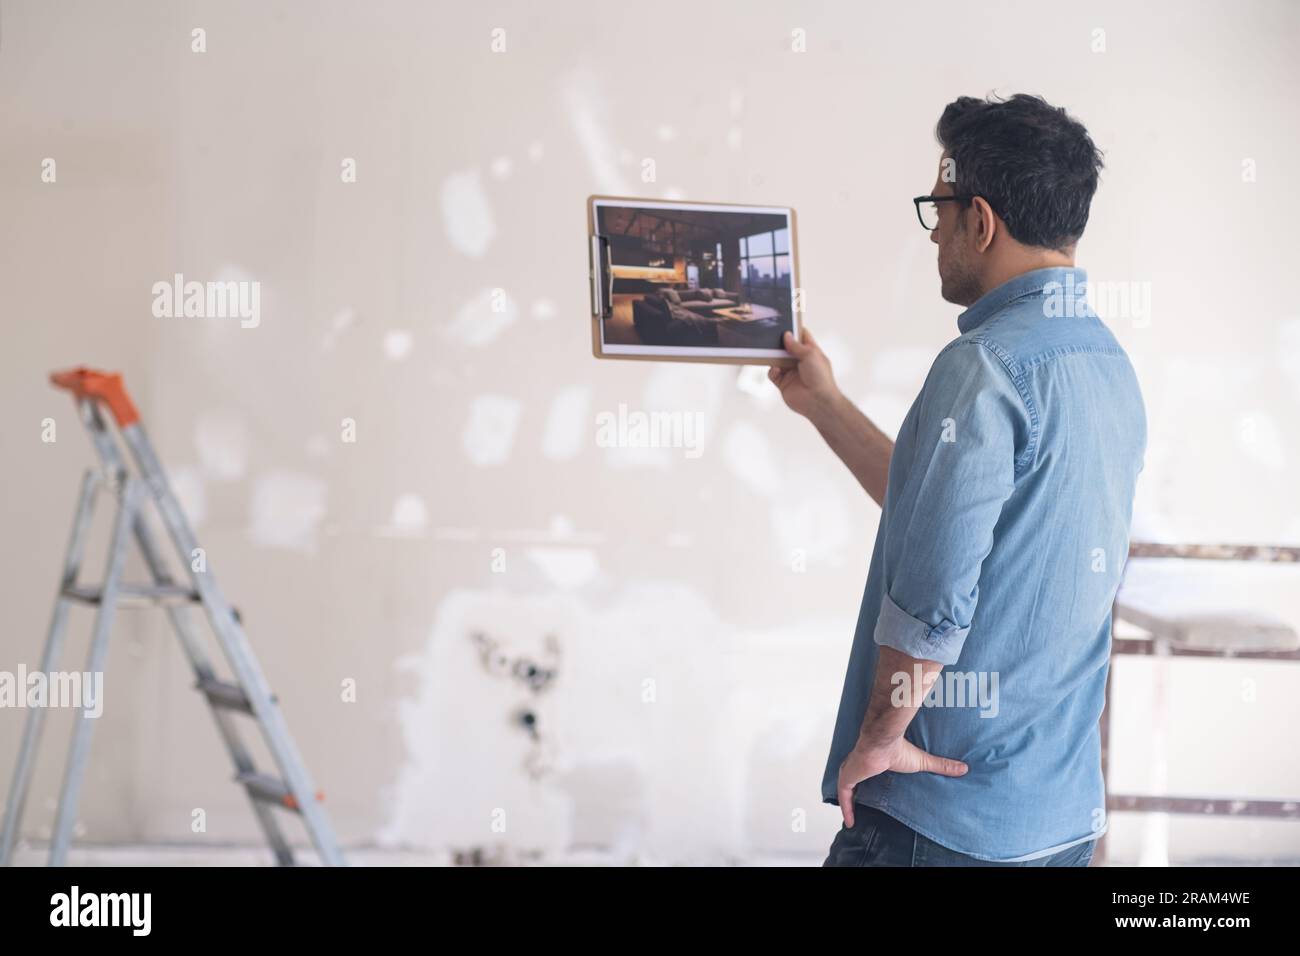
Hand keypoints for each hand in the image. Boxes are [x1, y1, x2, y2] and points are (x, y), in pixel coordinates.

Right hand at [768, 326, 839, 421]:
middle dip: (779, 343)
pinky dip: (772, 371)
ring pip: (777, 360)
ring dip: (773, 357)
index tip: (785, 322)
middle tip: (772, 336)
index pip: (802, 337)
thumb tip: (786, 336)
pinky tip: (776, 370)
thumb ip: (796, 345)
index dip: (794, 329)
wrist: (817, 401)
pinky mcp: (784, 383)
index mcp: (811, 352)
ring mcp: (791, 372)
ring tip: (770, 352)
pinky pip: (773, 374)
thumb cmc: (821, 378)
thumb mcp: (810, 355)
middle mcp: (800, 361)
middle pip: (786, 347)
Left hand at [837, 735, 968, 827]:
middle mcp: (858, 764)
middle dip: (854, 789)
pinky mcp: (848, 777)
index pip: (866, 768)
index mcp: (872, 758)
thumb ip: (940, 765)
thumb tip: (963, 768)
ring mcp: (851, 770)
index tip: (867, 788)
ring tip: (852, 817)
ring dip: (848, 801)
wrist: (882, 741)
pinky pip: (844, 795)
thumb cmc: (898, 749)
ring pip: (847, 788)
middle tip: (858, 804)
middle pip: (853, 778)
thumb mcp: (921, 761)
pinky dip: (846, 808)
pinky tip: (851, 822)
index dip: (866, 777)